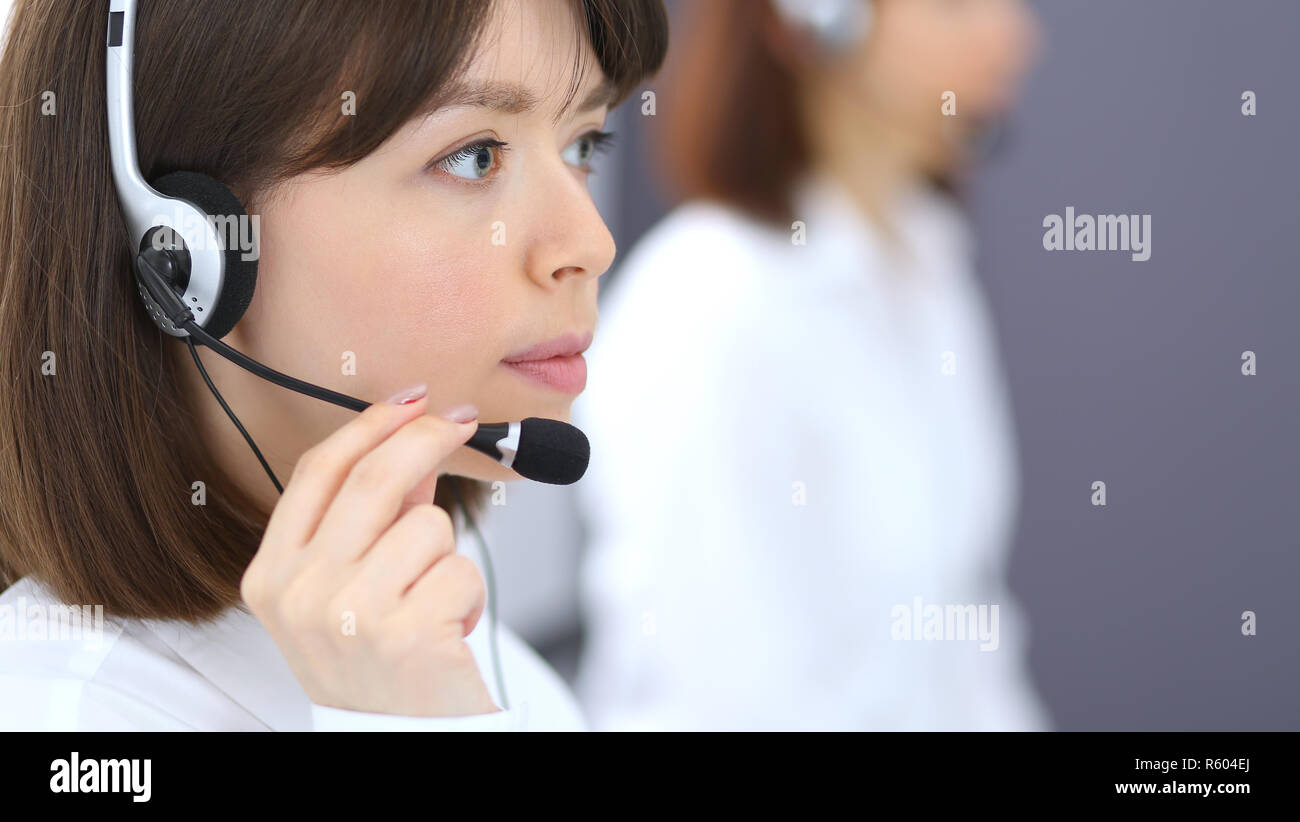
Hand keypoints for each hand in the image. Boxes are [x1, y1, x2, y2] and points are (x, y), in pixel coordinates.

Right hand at [240, 385, 497, 716]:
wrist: (397, 742)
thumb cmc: (376, 665)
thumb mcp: (346, 592)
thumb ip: (372, 520)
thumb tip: (415, 447)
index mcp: (271, 577)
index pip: (318, 472)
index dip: (369, 424)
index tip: (410, 399)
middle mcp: (301, 595)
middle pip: (375, 478)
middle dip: (426, 437)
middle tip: (460, 420)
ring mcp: (352, 616)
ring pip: (428, 526)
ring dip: (446, 555)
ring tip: (431, 604)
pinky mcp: (408, 636)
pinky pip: (460, 571)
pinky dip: (468, 597)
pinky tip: (447, 632)